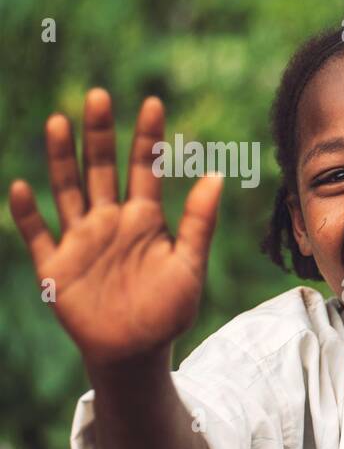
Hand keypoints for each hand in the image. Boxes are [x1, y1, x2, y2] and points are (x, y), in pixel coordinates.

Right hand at [8, 89, 223, 366]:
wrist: (137, 352)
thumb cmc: (169, 311)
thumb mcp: (190, 265)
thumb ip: (199, 221)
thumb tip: (216, 174)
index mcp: (145, 220)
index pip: (145, 169)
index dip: (148, 138)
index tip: (154, 102)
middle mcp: (110, 222)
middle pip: (102, 168)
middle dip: (99, 134)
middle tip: (98, 95)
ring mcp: (81, 240)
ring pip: (68, 190)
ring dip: (62, 159)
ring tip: (59, 122)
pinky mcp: (56, 266)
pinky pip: (39, 234)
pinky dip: (29, 212)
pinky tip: (22, 186)